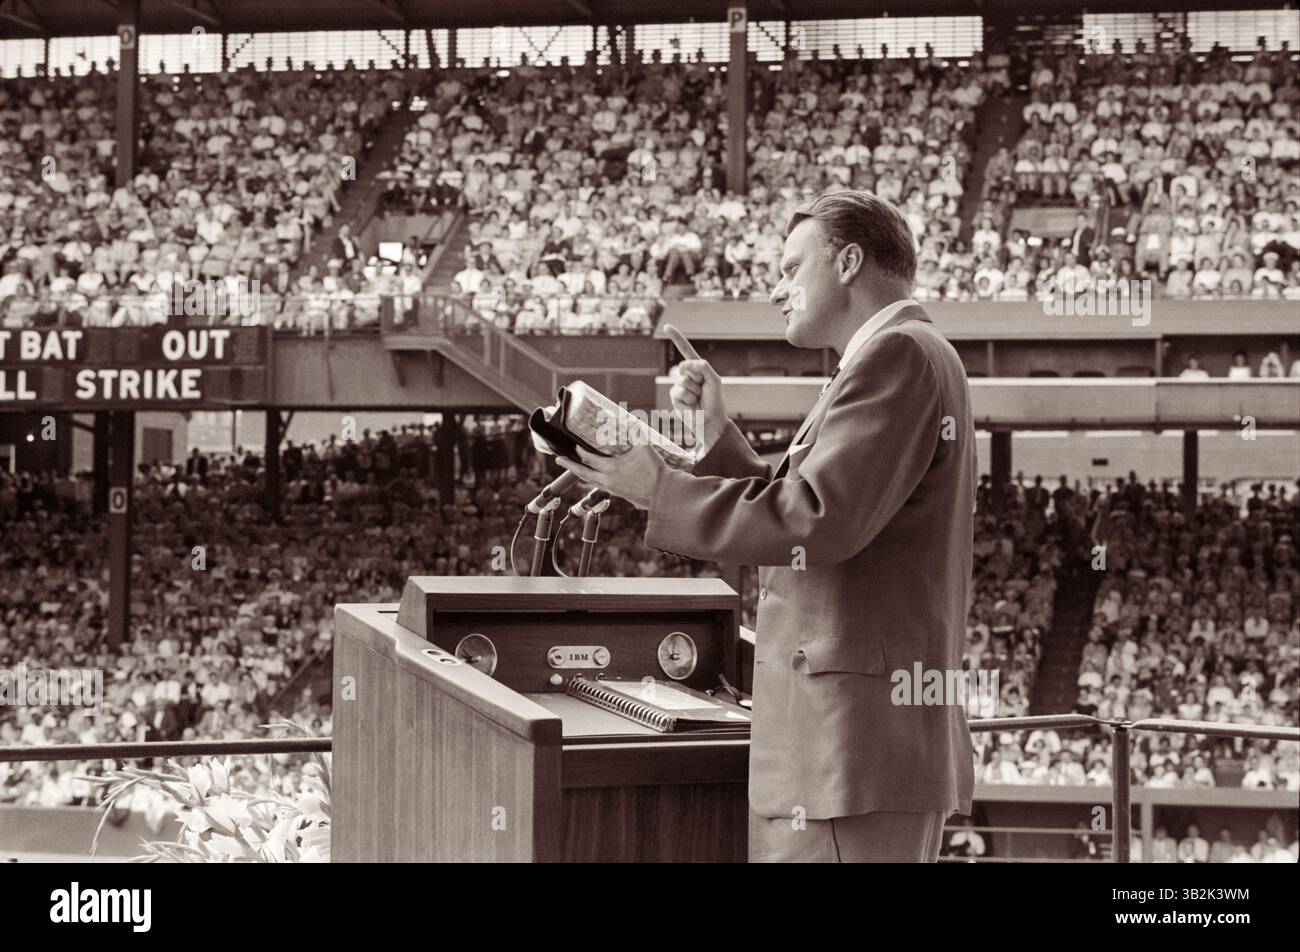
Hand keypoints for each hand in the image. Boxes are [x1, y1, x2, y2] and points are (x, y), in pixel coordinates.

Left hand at [556, 443, 666, 510]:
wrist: (663, 492)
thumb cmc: (654, 469)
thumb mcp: (644, 446)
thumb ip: (635, 432)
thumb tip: (631, 419)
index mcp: (611, 468)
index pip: (589, 459)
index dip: (580, 452)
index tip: (574, 446)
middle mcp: (608, 480)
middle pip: (583, 473)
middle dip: (570, 466)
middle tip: (559, 460)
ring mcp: (613, 490)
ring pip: (591, 482)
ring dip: (581, 475)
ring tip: (575, 469)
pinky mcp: (620, 495)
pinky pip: (601, 487)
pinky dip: (594, 481)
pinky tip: (596, 478)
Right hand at [663, 323, 725, 451]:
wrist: (710, 421)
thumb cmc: (714, 401)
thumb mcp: (714, 380)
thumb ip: (704, 367)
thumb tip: (685, 363)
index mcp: (697, 369)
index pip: (686, 351)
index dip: (676, 338)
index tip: (667, 327)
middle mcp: (686, 375)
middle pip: (686, 368)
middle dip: (697, 379)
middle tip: (703, 390)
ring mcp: (678, 386)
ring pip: (683, 382)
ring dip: (693, 392)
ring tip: (698, 399)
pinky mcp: (674, 397)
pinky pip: (679, 393)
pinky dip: (688, 400)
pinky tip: (691, 406)